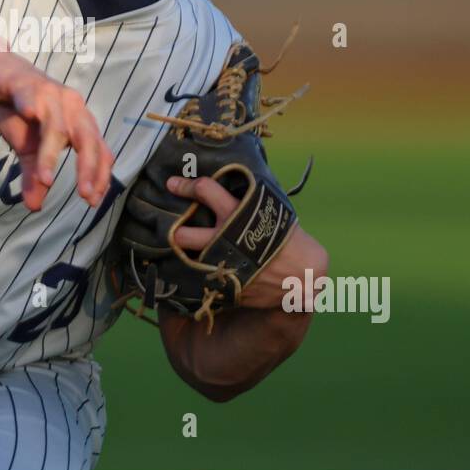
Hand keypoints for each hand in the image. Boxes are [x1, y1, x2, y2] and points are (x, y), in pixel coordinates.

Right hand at [0, 45, 113, 211]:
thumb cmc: (19, 110)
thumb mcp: (27, 148)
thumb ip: (35, 174)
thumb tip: (34, 207)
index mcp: (79, 122)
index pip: (99, 151)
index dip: (100, 176)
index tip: (94, 202)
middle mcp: (73, 108)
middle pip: (89, 140)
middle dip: (90, 169)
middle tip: (86, 196)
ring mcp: (53, 96)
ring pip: (59, 129)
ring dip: (52, 155)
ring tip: (46, 180)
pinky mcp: (31, 88)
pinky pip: (36, 106)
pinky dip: (35, 119)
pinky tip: (29, 137)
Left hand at [165, 176, 327, 310]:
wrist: (302, 278)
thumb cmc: (290, 240)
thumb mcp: (272, 212)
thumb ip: (250, 201)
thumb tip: (237, 183)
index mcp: (237, 215)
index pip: (205, 191)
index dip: (187, 186)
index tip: (173, 184)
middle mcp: (225, 240)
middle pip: (185, 234)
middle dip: (174, 229)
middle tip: (167, 225)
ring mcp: (222, 265)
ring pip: (188, 259)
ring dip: (180, 253)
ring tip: (175, 248)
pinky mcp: (223, 286)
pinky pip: (201, 279)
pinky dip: (195, 274)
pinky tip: (190, 271)